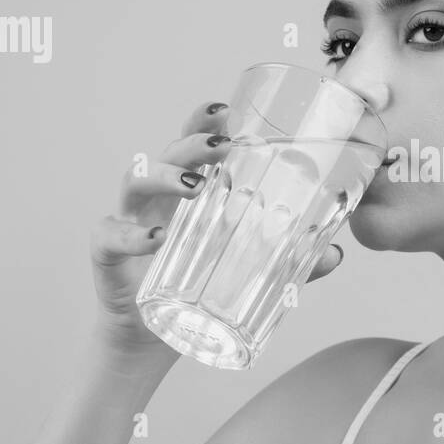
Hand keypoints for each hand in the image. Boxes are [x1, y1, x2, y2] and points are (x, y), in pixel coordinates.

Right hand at [89, 100, 345, 349]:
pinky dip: (133, 235)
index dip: (204, 120)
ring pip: (136, 181)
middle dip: (194, 141)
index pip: (193, 142)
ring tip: (194, 185)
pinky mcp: (107, 252)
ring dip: (164, 176)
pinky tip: (156, 236)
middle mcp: (157, 197)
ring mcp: (129, 220)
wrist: (150, 335)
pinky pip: (112, 236)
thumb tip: (336, 254)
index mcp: (187, 191)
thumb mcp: (246, 269)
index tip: (226, 109)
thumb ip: (291, 261)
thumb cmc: (196, 285)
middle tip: (223, 145)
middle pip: (168, 153)